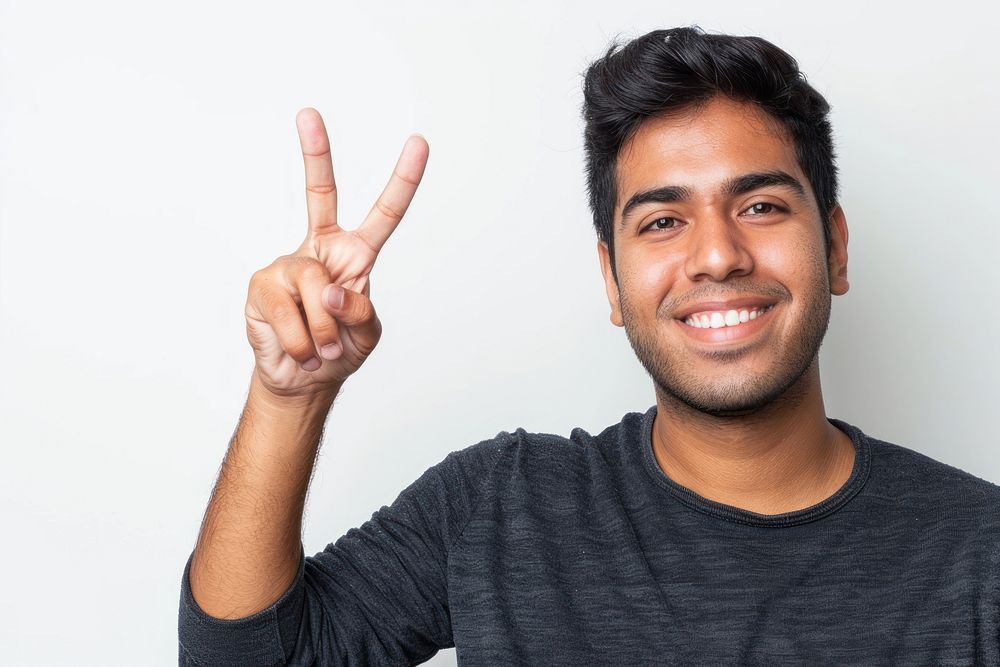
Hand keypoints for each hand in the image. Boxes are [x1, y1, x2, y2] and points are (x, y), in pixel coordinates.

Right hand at [244, 108, 428, 400]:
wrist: (302, 379)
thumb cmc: (339, 350)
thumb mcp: (367, 334)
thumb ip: (360, 310)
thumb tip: (328, 288)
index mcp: (356, 255)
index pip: (384, 213)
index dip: (403, 180)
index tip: (419, 142)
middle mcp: (321, 249)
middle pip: (319, 193)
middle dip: (315, 153)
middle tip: (308, 113)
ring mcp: (289, 263)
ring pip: (316, 288)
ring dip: (325, 331)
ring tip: (322, 350)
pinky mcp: (263, 285)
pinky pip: (288, 312)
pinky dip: (302, 340)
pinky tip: (301, 349)